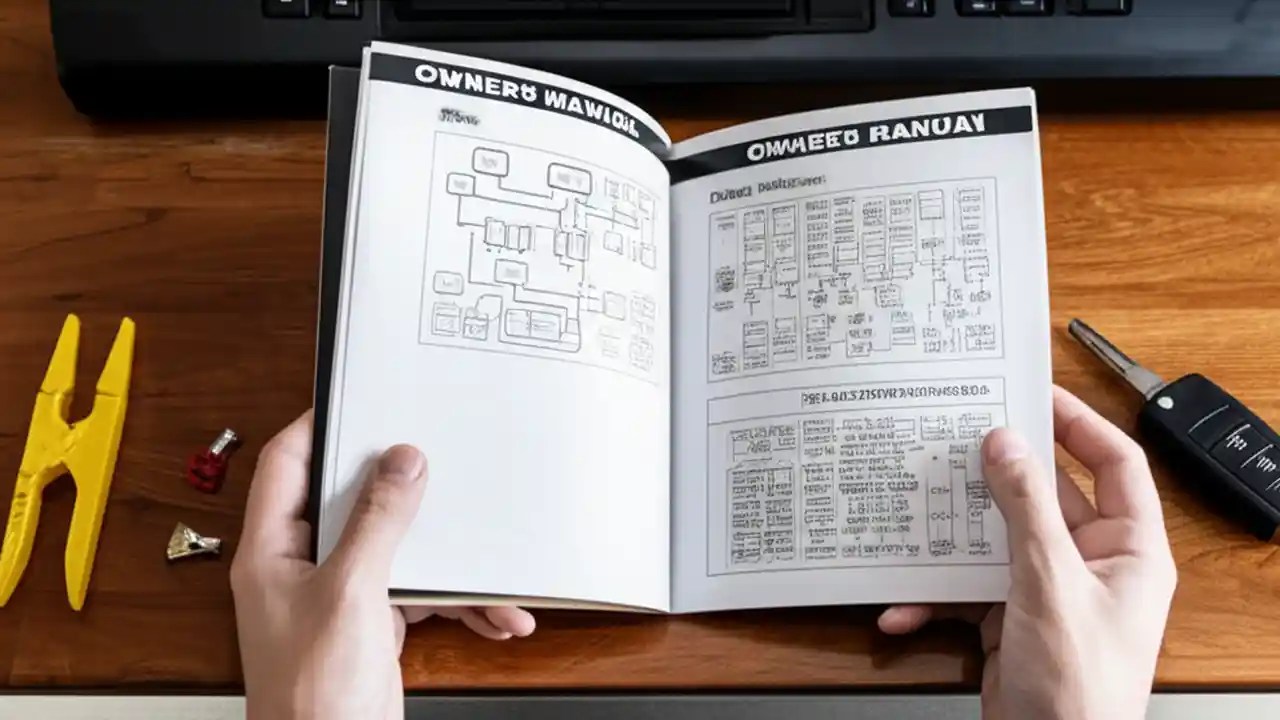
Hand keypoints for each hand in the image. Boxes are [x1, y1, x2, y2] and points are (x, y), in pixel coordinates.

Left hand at [230, 410, 535, 719]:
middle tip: (433, 458)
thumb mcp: (351, 594)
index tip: (357, 397)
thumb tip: (400, 463)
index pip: (284, 464)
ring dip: (443, 558)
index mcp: (271, 552)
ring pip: (393, 549)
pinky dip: (456, 602)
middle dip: (400, 489)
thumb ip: (377, 523)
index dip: (317, 424)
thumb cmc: (312, 696)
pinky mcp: (371, 624)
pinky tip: (491, 614)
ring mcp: (336, 596)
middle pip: (347, 502)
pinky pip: (418, 594)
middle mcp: (300, 568)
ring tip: (482, 560)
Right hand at [878, 387, 1177, 719]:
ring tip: (915, 514)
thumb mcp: (1052, 584)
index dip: (1079, 423)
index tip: (1033, 393)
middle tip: (954, 440)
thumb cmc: (1080, 688)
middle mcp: (1092, 564)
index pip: (1115, 463)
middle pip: (1043, 497)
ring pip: (996, 539)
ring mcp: (1048, 591)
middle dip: (994, 477)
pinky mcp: (1011, 618)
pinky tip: (902, 606)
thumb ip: (1026, 510)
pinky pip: (967, 590)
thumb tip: (1005, 444)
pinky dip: (932, 597)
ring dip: (952, 537)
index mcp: (1131, 549)